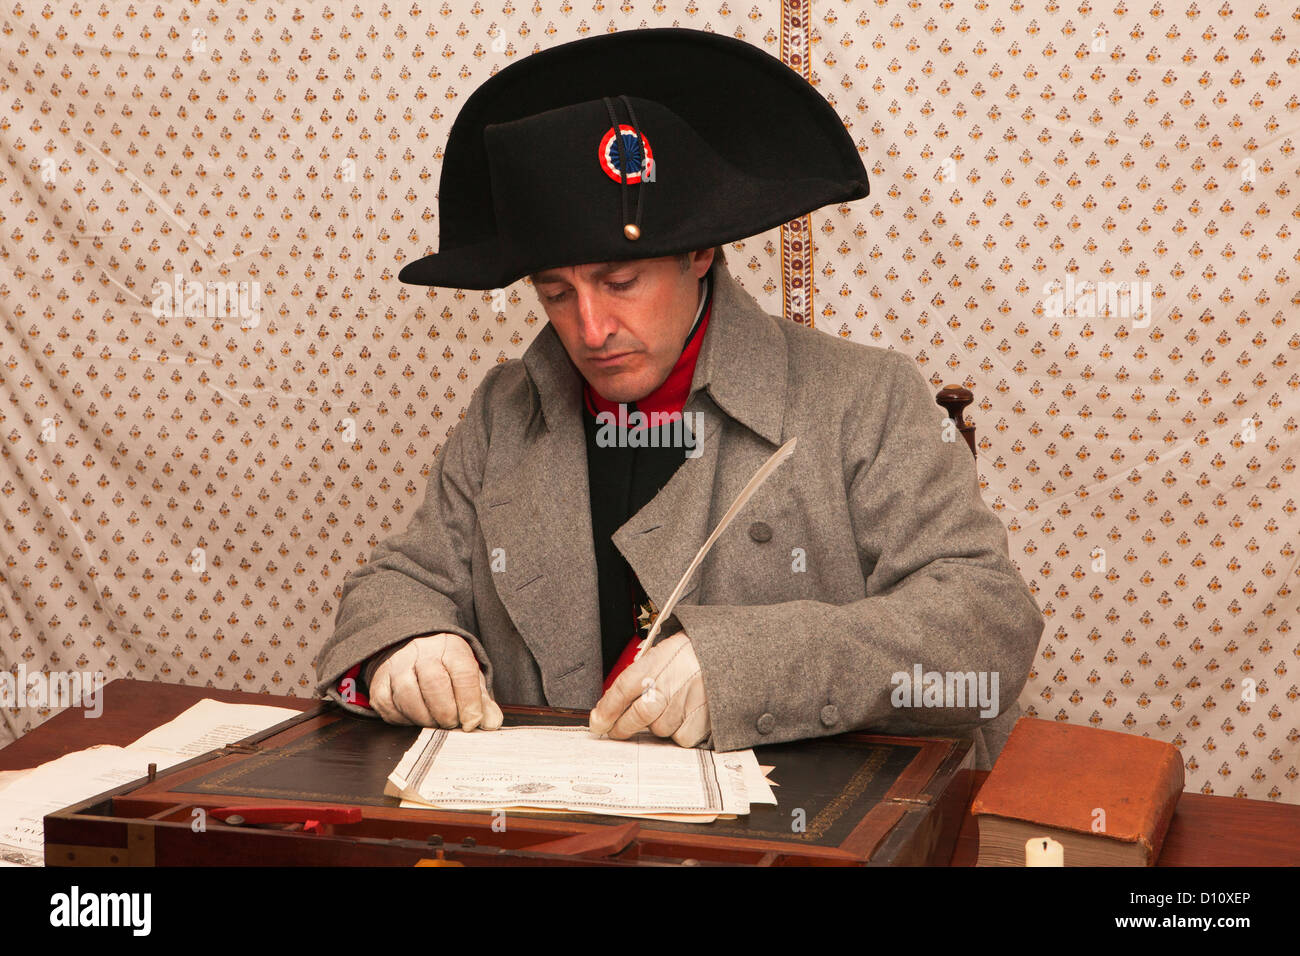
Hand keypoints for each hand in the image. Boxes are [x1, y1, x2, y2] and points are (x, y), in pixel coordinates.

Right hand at [369, 633, 502, 730]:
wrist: (410, 650)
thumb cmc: (446, 669)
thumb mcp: (468, 678)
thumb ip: (482, 701)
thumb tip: (491, 723)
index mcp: (451, 648)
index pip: (463, 673)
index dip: (470, 702)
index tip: (472, 722)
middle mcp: (421, 652)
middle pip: (434, 684)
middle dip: (446, 712)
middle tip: (452, 724)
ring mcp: (396, 666)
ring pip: (408, 696)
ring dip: (425, 719)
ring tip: (435, 724)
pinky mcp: (379, 682)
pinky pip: (388, 707)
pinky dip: (404, 720)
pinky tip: (415, 719)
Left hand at [588, 632, 710, 746]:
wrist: (731, 654)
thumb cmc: (692, 655)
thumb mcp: (662, 653)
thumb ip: (638, 677)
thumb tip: (609, 706)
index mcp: (659, 660)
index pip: (624, 688)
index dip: (607, 710)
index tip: (598, 722)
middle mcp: (674, 681)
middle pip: (637, 715)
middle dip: (621, 727)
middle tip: (616, 730)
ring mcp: (690, 702)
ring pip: (658, 729)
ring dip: (655, 726)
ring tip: (666, 710)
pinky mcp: (704, 719)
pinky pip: (680, 737)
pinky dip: (677, 733)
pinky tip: (684, 716)